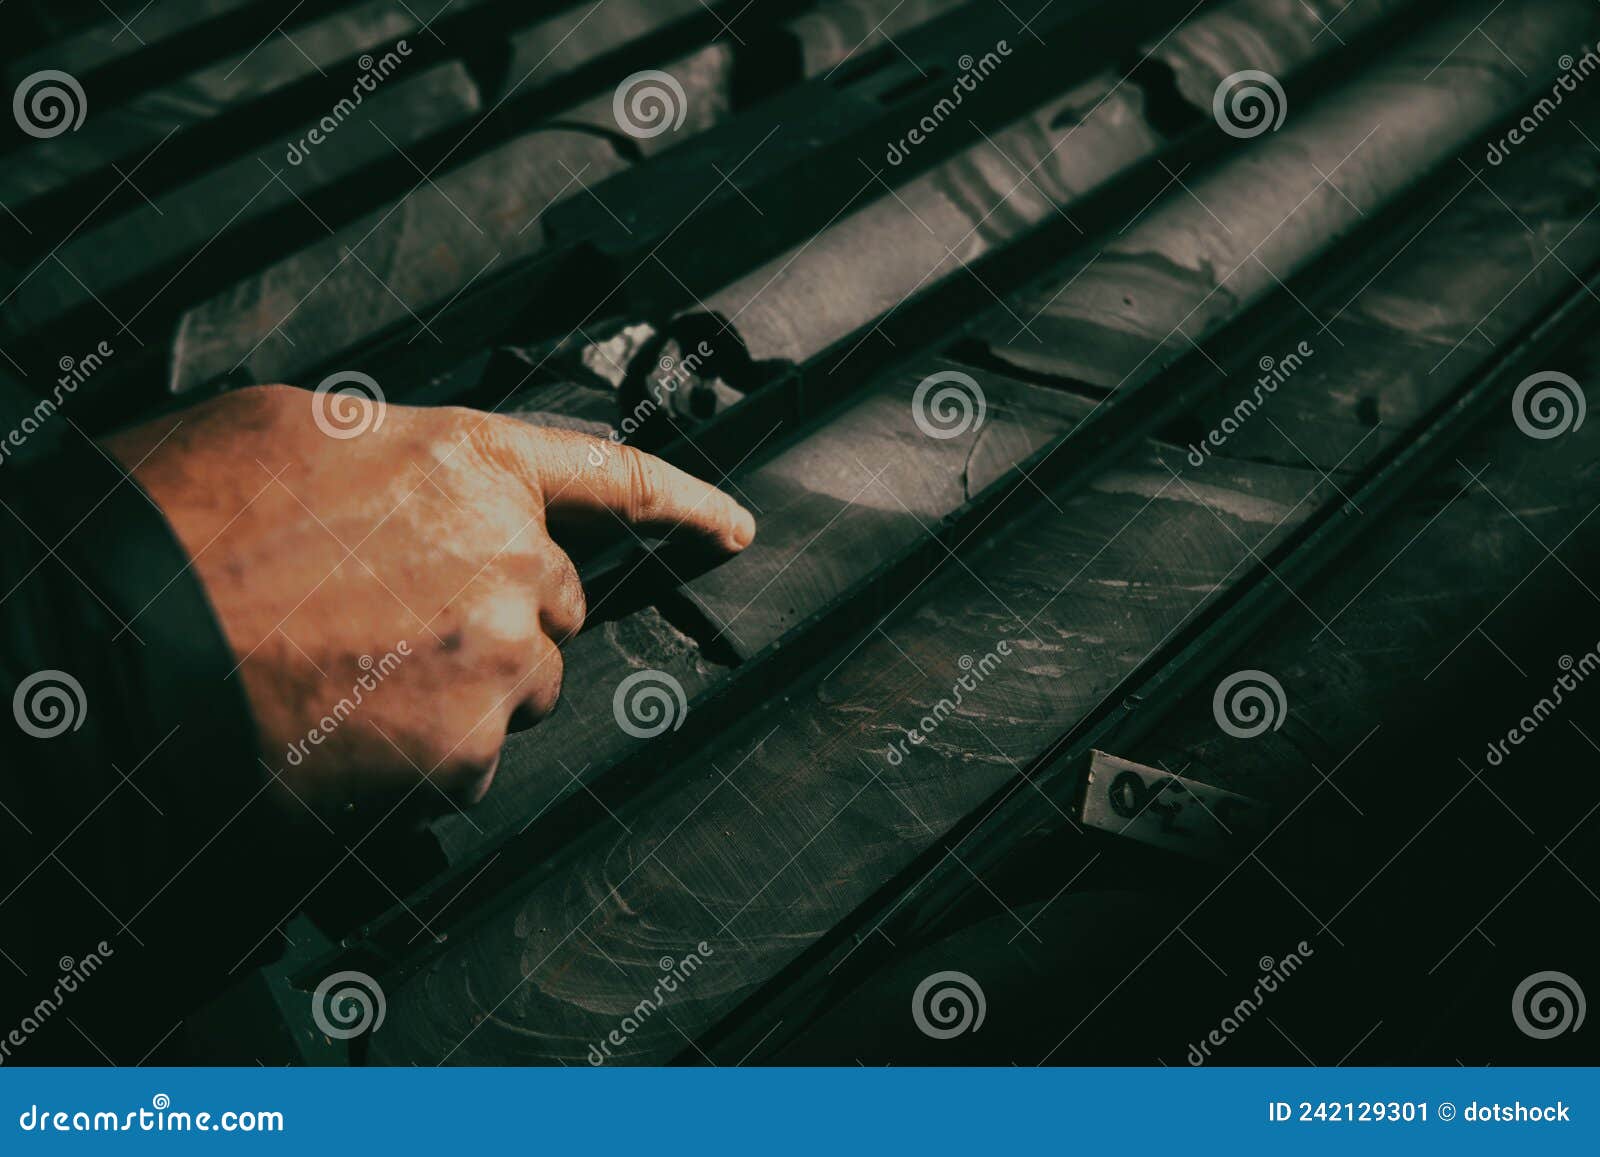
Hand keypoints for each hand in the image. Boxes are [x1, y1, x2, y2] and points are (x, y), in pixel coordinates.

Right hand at [103, 384, 754, 820]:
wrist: (121, 635)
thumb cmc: (182, 525)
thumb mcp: (292, 431)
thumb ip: (397, 456)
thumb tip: (417, 486)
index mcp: (469, 462)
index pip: (613, 477)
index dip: (682, 503)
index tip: (731, 529)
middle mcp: (509, 552)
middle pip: (555, 607)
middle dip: (498, 619)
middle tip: (396, 630)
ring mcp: (498, 651)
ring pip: (519, 689)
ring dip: (463, 692)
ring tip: (354, 680)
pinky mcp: (471, 744)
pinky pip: (473, 760)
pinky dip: (425, 759)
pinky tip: (349, 731)